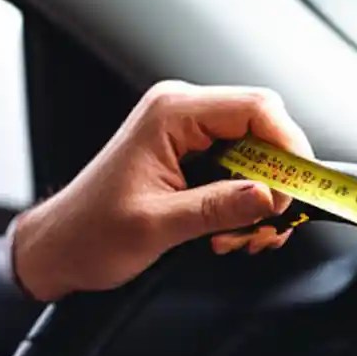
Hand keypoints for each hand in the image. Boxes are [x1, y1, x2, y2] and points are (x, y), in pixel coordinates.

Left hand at [12, 80, 313, 301]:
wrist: (61, 248)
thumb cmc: (91, 232)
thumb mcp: (158, 225)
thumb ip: (217, 208)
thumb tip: (268, 197)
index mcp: (171, 113)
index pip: (256, 108)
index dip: (288, 146)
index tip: (294, 190)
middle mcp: (183, 114)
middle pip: (265, 130)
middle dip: (276, 181)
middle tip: (268, 224)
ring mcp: (189, 134)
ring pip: (259, 156)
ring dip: (261, 201)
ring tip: (239, 238)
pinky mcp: (193, 157)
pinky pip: (242, 172)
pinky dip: (248, 206)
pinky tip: (230, 232)